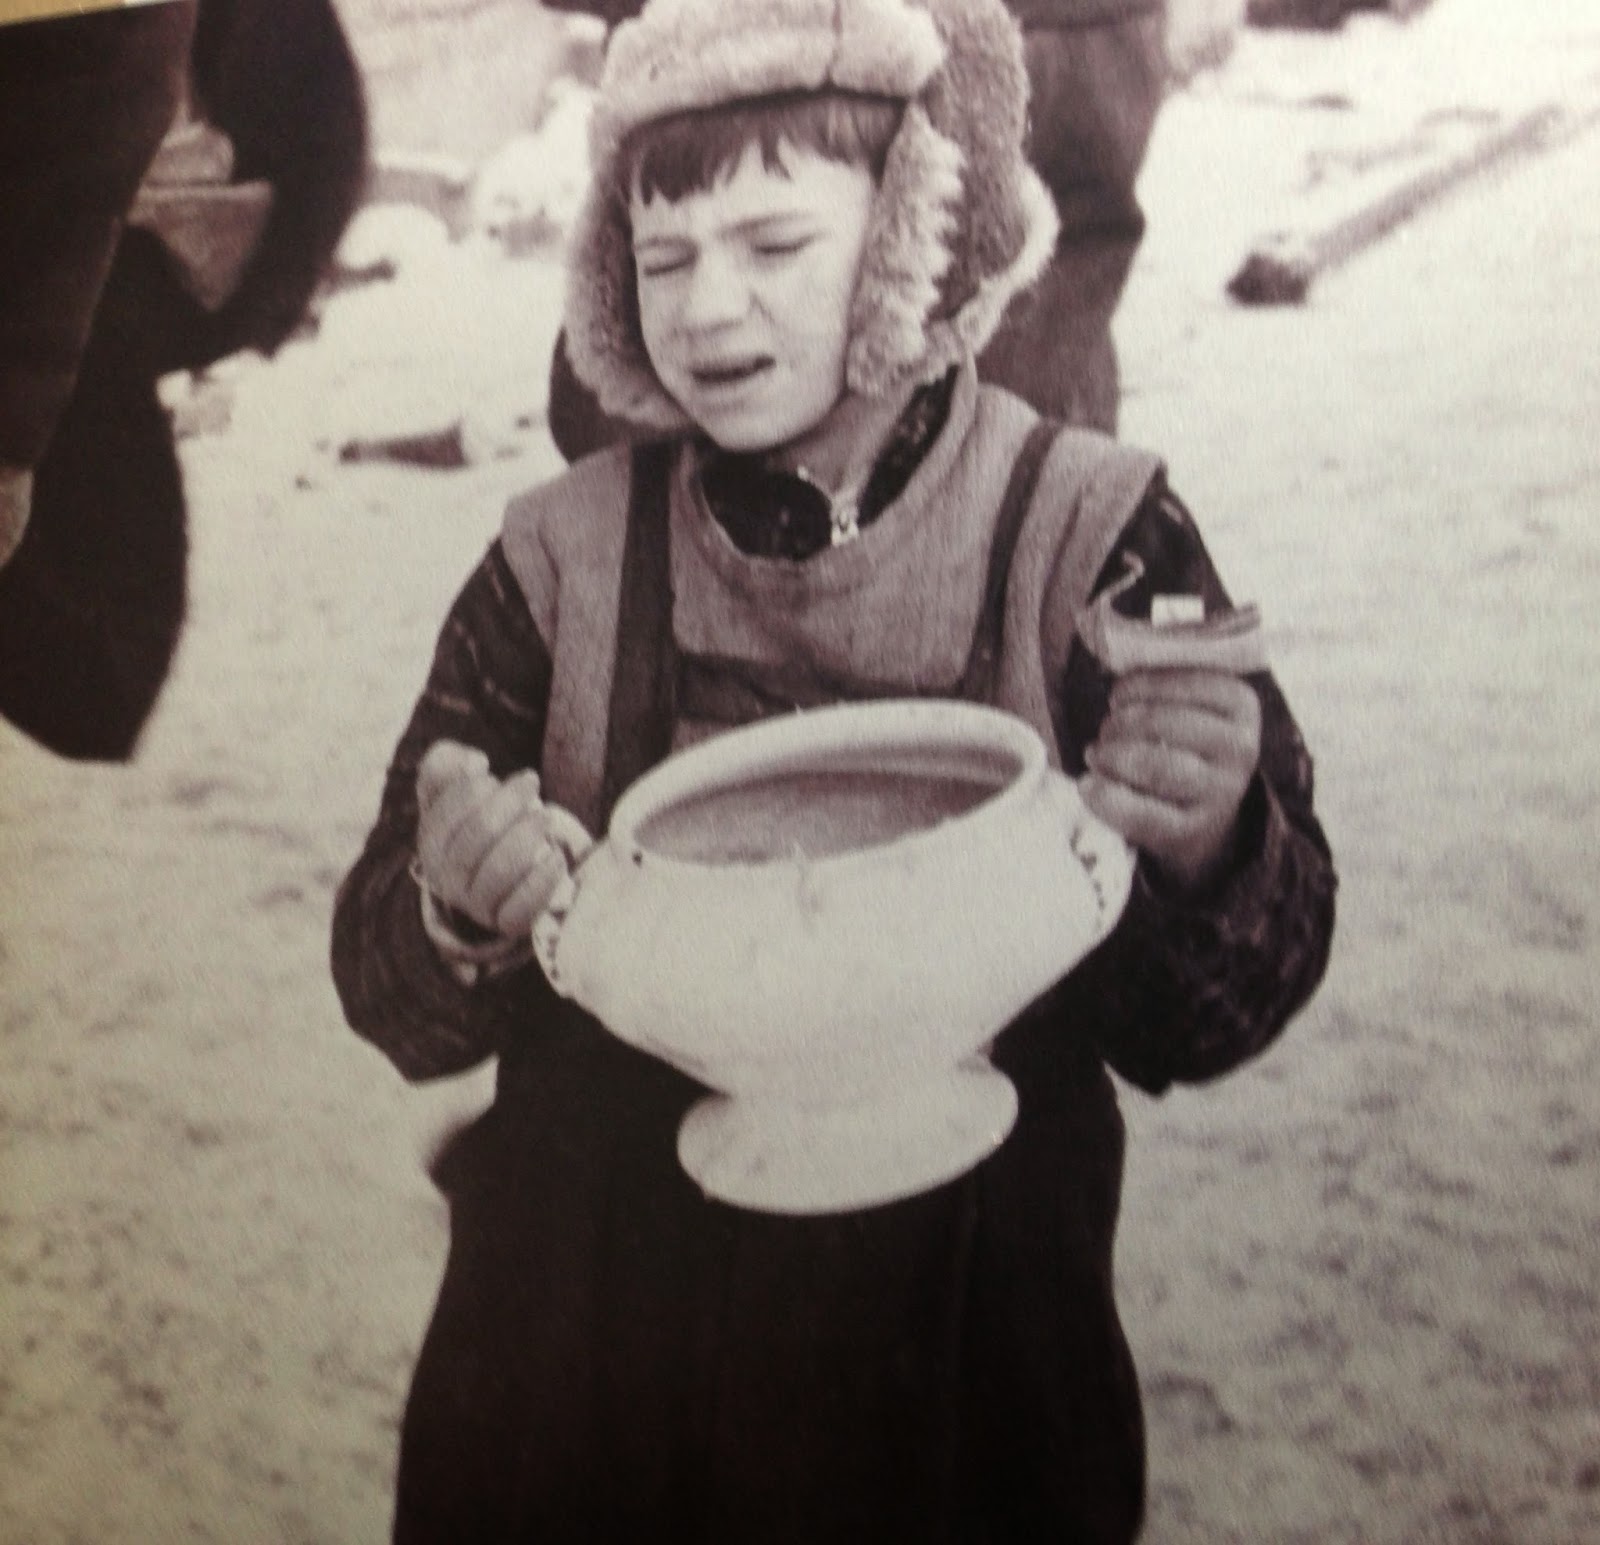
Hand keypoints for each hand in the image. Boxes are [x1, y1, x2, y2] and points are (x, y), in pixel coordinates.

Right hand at [415, 740, 592, 938]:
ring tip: (545, 815)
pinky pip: (520, 910)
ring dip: (524, 839)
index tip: (492, 773)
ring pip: (496, 875)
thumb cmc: (473, 820)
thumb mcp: (452, 788)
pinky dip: (541, 883)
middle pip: (473, 842)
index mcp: (430, 846)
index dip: (469, 791)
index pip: (443, 818)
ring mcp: (477, 905)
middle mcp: (447, 879)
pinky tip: (556, 857)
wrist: (491, 875)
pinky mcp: (507, 922)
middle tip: (531, 782)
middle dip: (505, 806)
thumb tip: (473, 762)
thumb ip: (447, 762)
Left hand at [1079, 668, 1260, 893]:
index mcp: (1242, 705)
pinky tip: (1087, 785)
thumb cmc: (1185, 742)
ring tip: (1096, 753)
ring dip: (1112, 755)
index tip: (1118, 694)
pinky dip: (1107, 798)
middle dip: (1121, 722)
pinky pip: (1144, 814)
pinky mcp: (1191, 829)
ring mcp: (1220, 792)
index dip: (1141, 684)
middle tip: (1105, 728)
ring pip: (1156, 767)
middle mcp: (1240, 749)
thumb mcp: (1190, 705)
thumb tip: (1111, 662)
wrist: (1205, 813)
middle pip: (1165, 723)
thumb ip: (1161, 680)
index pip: (1188, 682)